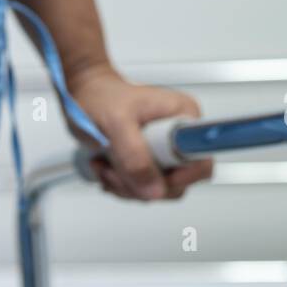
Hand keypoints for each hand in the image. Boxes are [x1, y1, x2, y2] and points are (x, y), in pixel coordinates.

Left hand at [66, 64, 212, 200]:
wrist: (84, 96)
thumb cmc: (101, 97)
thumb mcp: (117, 123)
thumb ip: (135, 156)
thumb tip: (154, 189)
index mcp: (184, 119)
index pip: (201, 161)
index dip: (179, 176)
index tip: (152, 172)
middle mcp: (179, 139)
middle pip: (177, 183)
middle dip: (142, 182)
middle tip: (116, 166)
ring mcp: (163, 154)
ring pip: (155, 190)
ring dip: (125, 184)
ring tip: (106, 163)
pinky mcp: (147, 165)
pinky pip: (140, 190)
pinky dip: (118, 185)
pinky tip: (106, 167)